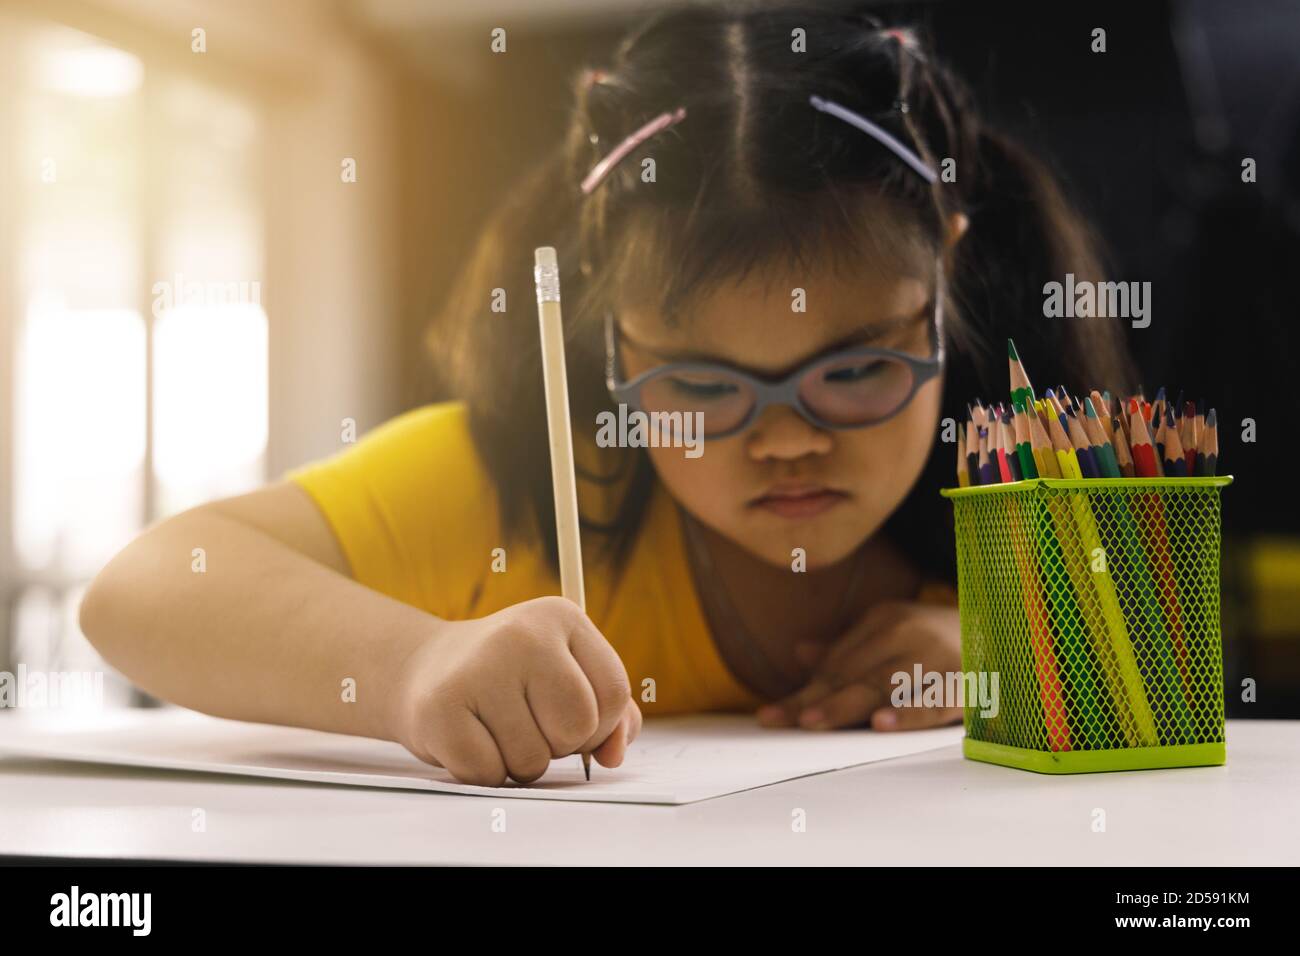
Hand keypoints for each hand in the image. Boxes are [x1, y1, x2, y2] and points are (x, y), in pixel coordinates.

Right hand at [390, 596, 640, 785]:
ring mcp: (478, 668)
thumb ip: (611, 714)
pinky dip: (485, 771)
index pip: (614, 692)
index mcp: (561, 616)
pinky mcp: (441, 707)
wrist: (425, 669)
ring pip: (534, 759)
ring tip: (496, 728)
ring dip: (520, 762)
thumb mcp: (568, 675)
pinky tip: (471, 737)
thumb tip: (614, 755)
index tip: (569, 717)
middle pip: (578, 726)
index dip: (600, 724)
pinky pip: (490, 773)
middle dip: (561, 744)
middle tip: (530, 724)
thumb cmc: (510, 679)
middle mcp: (522, 633)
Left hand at [756, 599, 962, 731]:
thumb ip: (848, 649)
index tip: (771, 716)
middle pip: (853, 673)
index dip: (803, 691)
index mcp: (885, 619)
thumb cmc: (937, 642)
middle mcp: (908, 633)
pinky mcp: (965, 682)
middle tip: (786, 719)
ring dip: (848, 705)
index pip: (836, 663)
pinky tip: (881, 724)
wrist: (1009, 629)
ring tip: (814, 721)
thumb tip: (799, 653)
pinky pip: (931, 702)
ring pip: (884, 685)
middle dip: (816, 699)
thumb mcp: (892, 635)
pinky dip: (906, 714)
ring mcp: (937, 656)